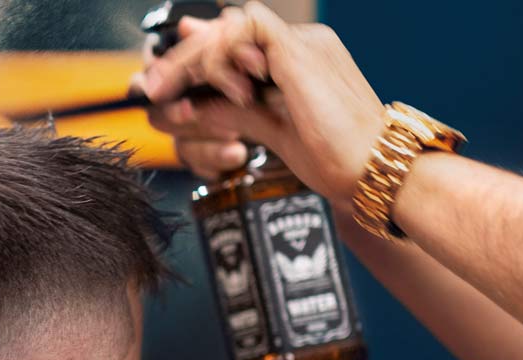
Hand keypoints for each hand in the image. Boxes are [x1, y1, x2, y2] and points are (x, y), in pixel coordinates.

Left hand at [139, 2, 383, 211]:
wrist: (371, 169)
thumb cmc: (333, 158)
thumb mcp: (268, 131)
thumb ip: (230, 110)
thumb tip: (189, 105)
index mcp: (299, 61)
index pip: (238, 43)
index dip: (198, 53)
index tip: (163, 77)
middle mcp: (303, 44)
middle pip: (230, 30)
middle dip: (183, 56)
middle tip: (151, 85)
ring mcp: (303, 44)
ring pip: (233, 26)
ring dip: (195, 57)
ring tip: (169, 89)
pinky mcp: (300, 52)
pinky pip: (246, 29)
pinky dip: (219, 55)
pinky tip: (211, 87)